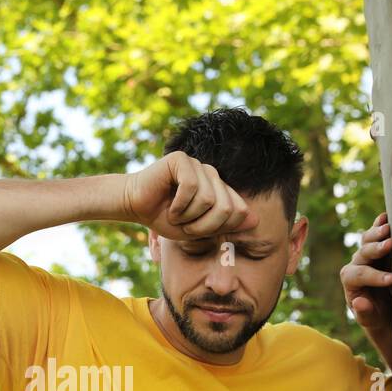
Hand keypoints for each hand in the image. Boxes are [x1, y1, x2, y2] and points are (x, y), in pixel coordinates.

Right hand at [121, 151, 258, 240]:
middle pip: (226, 207)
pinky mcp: (181, 159)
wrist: (134, 206)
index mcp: (219, 189)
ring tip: (176, 214)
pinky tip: (169, 204)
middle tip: (185, 226)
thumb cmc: (164, 218)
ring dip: (189, 215)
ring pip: (209, 199)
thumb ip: (226, 225)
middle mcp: (211, 174)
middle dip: (204, 225)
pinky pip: (191, 187)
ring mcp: (198, 165)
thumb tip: (257, 220)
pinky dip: (179, 204)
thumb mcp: (198, 229)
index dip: (217, 228)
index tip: (196, 231)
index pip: (238, 210)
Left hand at [341, 212, 391, 336]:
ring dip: (378, 233)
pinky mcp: (378, 248)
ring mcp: (366, 254)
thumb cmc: (376, 316)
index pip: (359, 275)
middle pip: (362, 253)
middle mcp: (356, 264)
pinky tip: (387, 215)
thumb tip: (359, 303)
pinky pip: (376, 233)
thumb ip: (364, 312)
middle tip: (390, 245)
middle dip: (376, 249)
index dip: (374, 276)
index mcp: (350, 280)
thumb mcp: (370, 319)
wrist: (384, 310)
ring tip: (389, 228)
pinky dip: (380, 224)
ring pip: (368, 240)